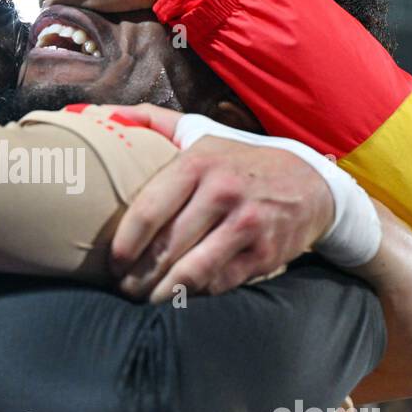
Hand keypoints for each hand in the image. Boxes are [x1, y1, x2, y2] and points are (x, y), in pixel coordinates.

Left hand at [106, 109, 334, 302]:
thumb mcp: (200, 133)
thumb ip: (151, 122)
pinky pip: (217, 284)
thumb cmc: (239, 162)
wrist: (309, 183)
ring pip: (190, 272)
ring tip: (146, 299)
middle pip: (165, 248)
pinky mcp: (264, 254)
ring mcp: (246, 225)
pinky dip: (195, 293)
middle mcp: (222, 192)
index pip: (147, 211)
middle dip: (137, 276)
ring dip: (161, 293)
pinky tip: (180, 294)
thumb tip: (102, 113)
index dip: (124, 245)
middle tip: (124, 288)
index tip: (112, 263)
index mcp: (198, 163)